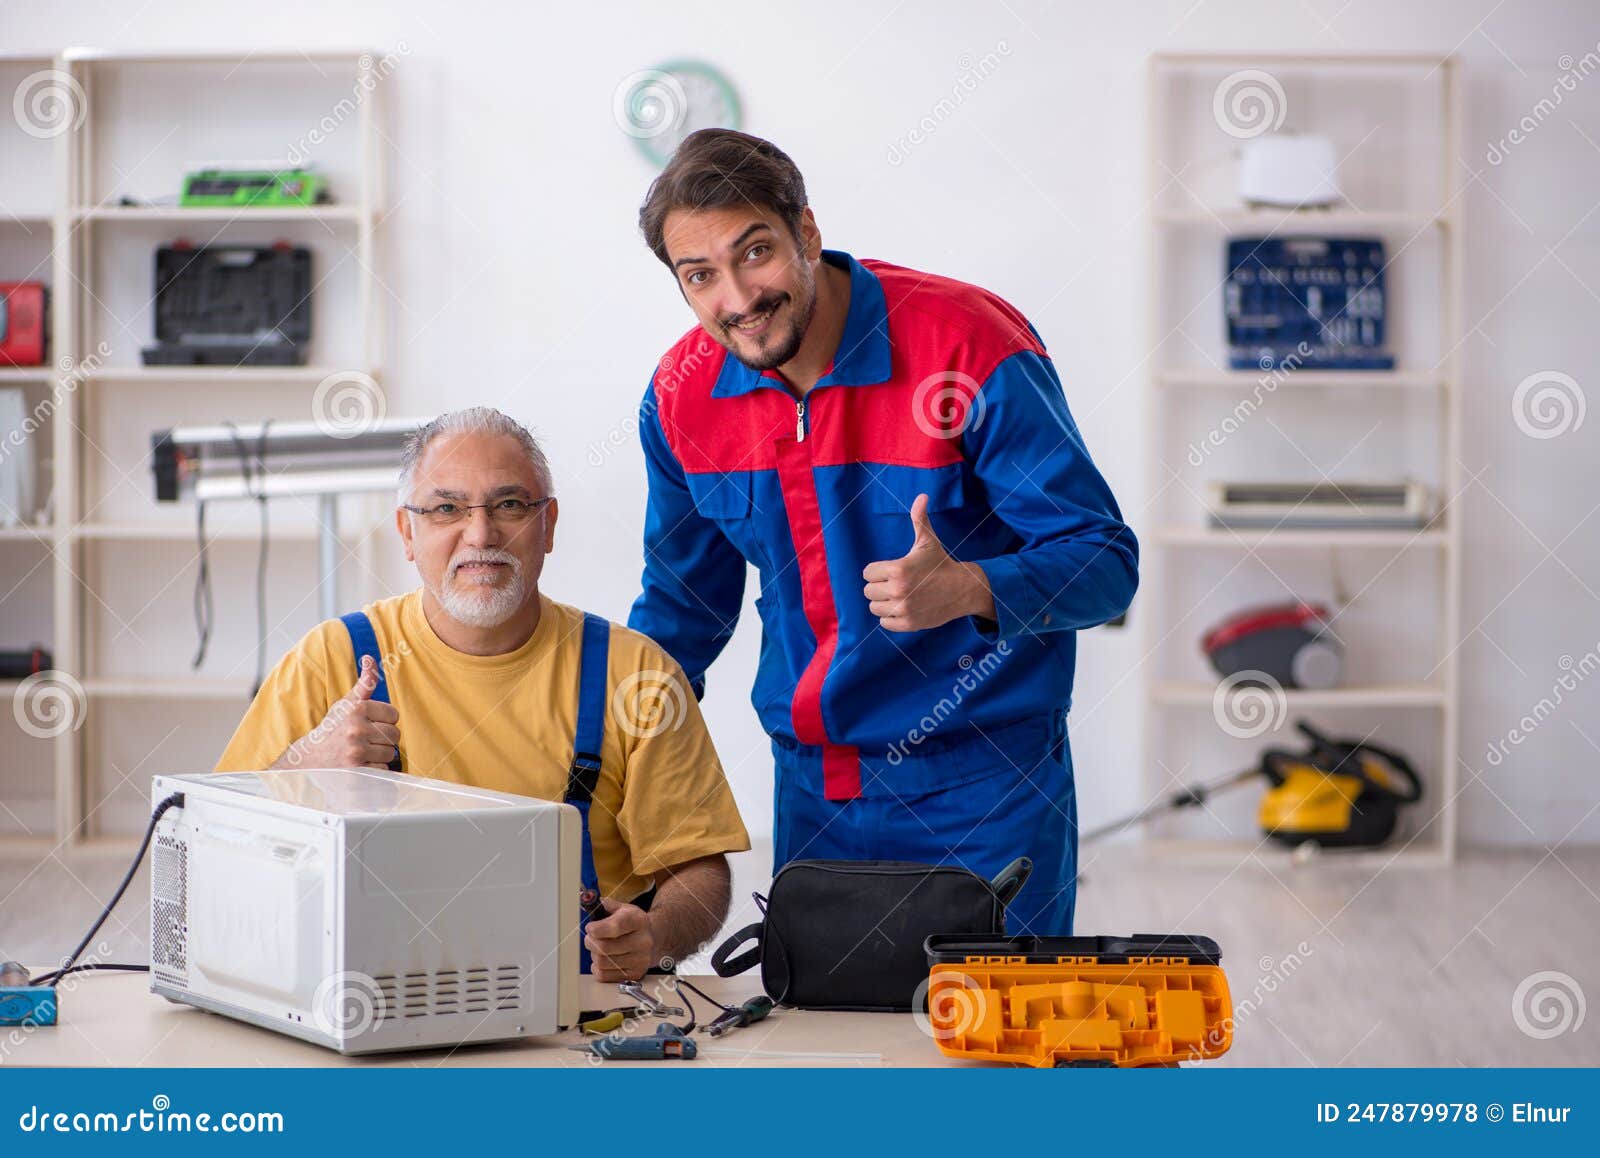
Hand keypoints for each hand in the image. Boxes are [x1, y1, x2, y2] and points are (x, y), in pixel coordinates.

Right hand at [275, 656, 401, 769]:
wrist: (308, 759)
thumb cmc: (332, 729)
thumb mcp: (346, 703)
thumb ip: (364, 683)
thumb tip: (369, 657)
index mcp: (356, 710)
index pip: (394, 714)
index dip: (384, 720)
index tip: (369, 723)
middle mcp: (355, 730)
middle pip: (395, 735)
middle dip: (383, 738)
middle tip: (364, 739)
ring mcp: (355, 752)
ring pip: (390, 753)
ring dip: (379, 755)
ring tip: (361, 752)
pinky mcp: (357, 773)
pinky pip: (383, 770)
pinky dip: (375, 770)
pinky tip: (359, 765)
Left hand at [584, 900, 656, 981]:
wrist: (652, 939)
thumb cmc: (632, 924)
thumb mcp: (623, 909)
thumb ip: (605, 905)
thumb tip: (587, 900)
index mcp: (639, 921)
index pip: (614, 927)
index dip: (596, 929)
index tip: (590, 927)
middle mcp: (643, 941)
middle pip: (604, 947)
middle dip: (590, 942)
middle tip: (591, 938)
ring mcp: (640, 960)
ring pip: (602, 962)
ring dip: (594, 955)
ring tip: (598, 948)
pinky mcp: (635, 974)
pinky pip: (604, 975)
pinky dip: (597, 968)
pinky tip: (604, 960)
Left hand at [862, 494, 993, 631]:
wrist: (963, 589)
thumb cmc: (941, 564)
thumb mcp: (928, 541)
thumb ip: (919, 519)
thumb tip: (922, 496)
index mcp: (898, 569)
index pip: (867, 573)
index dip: (878, 570)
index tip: (892, 570)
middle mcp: (899, 591)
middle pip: (868, 591)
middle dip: (879, 586)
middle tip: (896, 583)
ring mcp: (903, 609)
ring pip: (874, 608)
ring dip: (884, 602)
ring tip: (899, 595)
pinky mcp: (908, 624)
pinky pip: (884, 623)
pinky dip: (890, 617)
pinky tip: (903, 607)